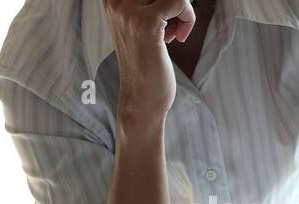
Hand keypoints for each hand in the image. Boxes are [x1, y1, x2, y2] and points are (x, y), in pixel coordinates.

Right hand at [102, 0, 195, 125]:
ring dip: (182, 9)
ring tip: (174, 31)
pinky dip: (187, 19)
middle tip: (172, 22)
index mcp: (112, 0)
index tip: (166, 18)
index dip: (166, 2)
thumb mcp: (141, 23)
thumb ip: (149, 4)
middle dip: (174, 3)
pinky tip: (177, 38)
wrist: (142, 99)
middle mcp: (115, 1)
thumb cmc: (146, 62)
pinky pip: (180, 2)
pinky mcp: (145, 23)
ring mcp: (128, 11)